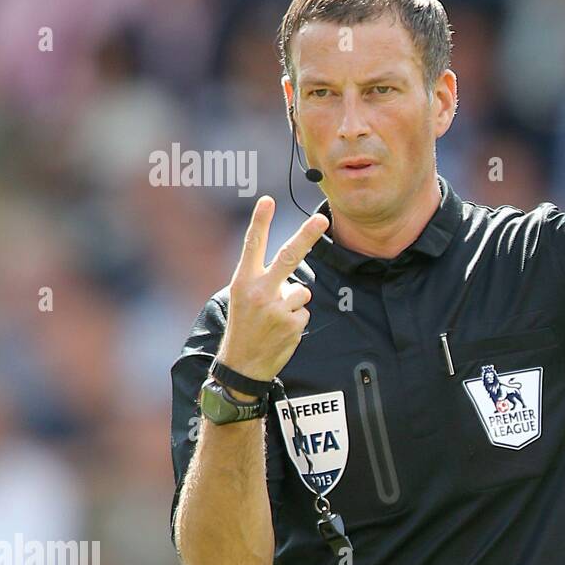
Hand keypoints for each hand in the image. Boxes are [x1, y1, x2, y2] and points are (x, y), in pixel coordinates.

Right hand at [218, 196, 328, 382]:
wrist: (241, 365)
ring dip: (294, 302)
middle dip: (307, 235)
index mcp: (243, 281)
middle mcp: (259, 291)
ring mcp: (277, 308)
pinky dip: (297, 320)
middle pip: (289, 256)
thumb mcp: (242, 298)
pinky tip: (281, 330)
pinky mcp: (292, 323)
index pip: (252, 245)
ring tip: (275, 318)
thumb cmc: (244, 326)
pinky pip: (305, 311)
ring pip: (302, 291)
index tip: (268, 200)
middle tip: (323, 218)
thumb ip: (265, 280)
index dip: (260, 221)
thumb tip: (292, 273)